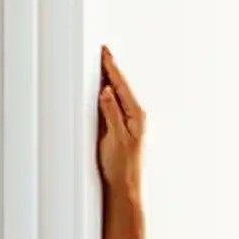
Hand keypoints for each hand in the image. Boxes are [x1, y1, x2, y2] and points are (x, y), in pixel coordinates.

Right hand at [98, 45, 144, 193]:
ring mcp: (128, 122)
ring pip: (117, 95)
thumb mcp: (115, 137)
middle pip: (121, 86)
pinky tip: (103, 91)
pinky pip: (113, 105)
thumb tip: (107, 91)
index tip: (105, 53)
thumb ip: (111, 113)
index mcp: (136, 115)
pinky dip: (107, 95)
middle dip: (111, 70)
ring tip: (102, 66)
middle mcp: (135, 116)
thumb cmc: (122, 166)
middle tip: (103, 53)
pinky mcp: (121, 129)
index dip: (112, 68)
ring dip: (110, 80)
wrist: (124, 185)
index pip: (122, 85)